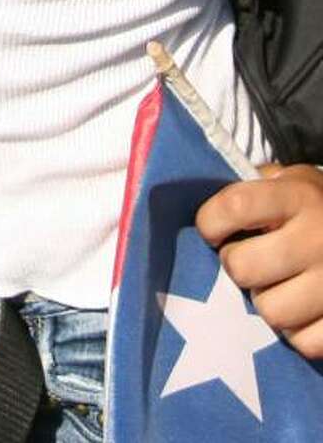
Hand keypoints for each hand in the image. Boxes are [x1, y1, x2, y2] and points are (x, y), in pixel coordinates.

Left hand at [197, 164, 322, 357]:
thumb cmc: (318, 207)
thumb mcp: (292, 181)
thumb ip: (254, 187)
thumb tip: (213, 212)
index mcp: (299, 197)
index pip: (235, 206)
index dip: (211, 220)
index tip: (212, 228)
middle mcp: (318, 239)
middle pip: (242, 267)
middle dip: (237, 264)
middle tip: (250, 259)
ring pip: (270, 311)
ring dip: (266, 301)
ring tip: (277, 285)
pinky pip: (303, 342)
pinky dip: (297, 332)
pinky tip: (301, 309)